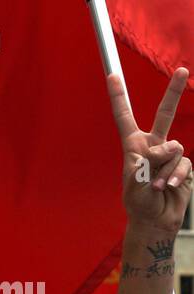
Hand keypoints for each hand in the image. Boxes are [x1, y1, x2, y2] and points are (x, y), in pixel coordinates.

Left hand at [109, 69, 191, 236]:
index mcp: (133, 146)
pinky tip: (167, 187)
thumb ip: (148, 164)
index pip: (124, 118)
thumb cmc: (139, 203)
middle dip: (174, 92)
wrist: (156, 220)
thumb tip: (164, 148)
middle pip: (164, 114)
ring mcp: (170, 154)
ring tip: (156, 185)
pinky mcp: (184, 164)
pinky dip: (175, 176)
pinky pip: (183, 163)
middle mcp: (153, 145)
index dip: (118, 98)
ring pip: (174, 147)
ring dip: (165, 168)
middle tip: (183, 70)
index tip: (112, 77)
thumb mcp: (135, 185)